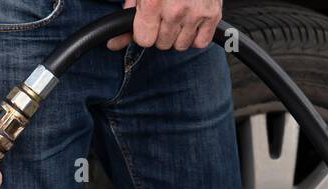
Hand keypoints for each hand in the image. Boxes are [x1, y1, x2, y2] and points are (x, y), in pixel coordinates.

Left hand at [106, 0, 220, 51]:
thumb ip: (128, 14)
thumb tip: (114, 43)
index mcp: (153, 2)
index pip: (144, 40)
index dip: (144, 32)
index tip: (147, 23)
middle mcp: (175, 10)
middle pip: (162, 44)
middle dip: (160, 32)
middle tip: (164, 14)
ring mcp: (196, 13)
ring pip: (181, 45)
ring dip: (177, 35)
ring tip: (178, 16)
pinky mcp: (212, 14)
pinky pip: (200, 42)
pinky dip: (195, 36)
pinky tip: (190, 22)